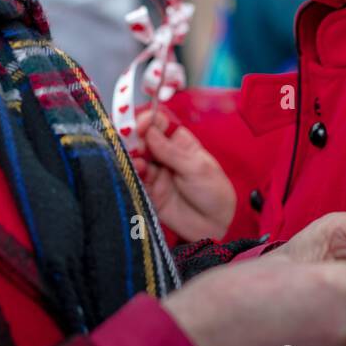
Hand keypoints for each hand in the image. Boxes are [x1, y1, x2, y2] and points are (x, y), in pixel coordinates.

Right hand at [132, 106, 235, 239]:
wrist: (215, 225)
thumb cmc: (213, 191)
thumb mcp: (197, 168)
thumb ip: (171, 152)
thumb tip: (149, 132)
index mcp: (178, 142)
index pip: (158, 123)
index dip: (147, 120)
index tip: (141, 125)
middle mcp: (162, 154)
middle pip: (141, 139)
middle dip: (134, 138)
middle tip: (134, 142)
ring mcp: (153, 172)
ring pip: (134, 157)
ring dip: (131, 156)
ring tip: (138, 161)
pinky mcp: (146, 190)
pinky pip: (133, 178)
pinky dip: (131, 173)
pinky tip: (136, 171)